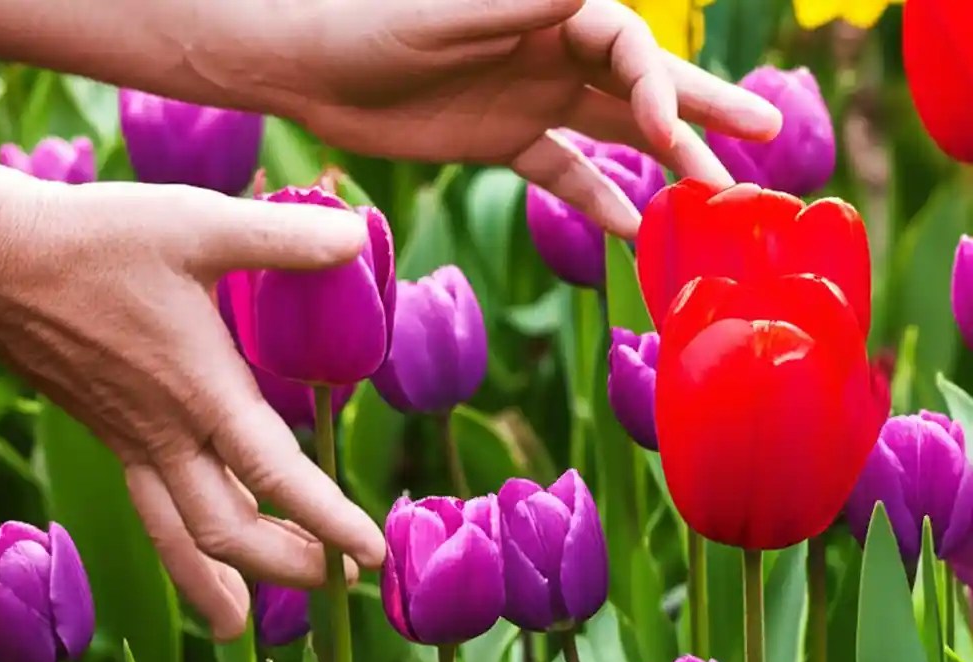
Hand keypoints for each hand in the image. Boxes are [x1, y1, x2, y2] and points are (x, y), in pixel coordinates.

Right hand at [0, 177, 382, 639]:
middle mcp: (163, 431)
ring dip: (219, 580)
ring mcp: (128, 438)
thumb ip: (281, 237)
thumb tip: (357, 237)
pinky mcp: (105, 430)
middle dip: (285, 566)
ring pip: (177, 536)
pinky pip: (148, 507)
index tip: (369, 554)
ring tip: (243, 624)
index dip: (329, 520)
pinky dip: (179, 543)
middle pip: (227, 533)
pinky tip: (194, 539)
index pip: (276, 477)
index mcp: (199, 390)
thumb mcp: (198, 222)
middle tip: (335, 581)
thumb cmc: (95, 239)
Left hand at [187, 0, 782, 236]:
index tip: (666, 129)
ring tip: (713, 196)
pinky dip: (593, 197)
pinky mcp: (501, 139)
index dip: (658, 83)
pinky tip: (627, 227)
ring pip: (611, 131)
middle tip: (767, 134)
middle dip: (701, 107)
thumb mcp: (449, 12)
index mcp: (550, 11)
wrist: (307, 65)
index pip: (628, 45)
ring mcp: (529, 96)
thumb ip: (527, 2)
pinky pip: (561, 170)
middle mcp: (551, 50)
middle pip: (641, 83)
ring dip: (660, 160)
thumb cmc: (371, 23)